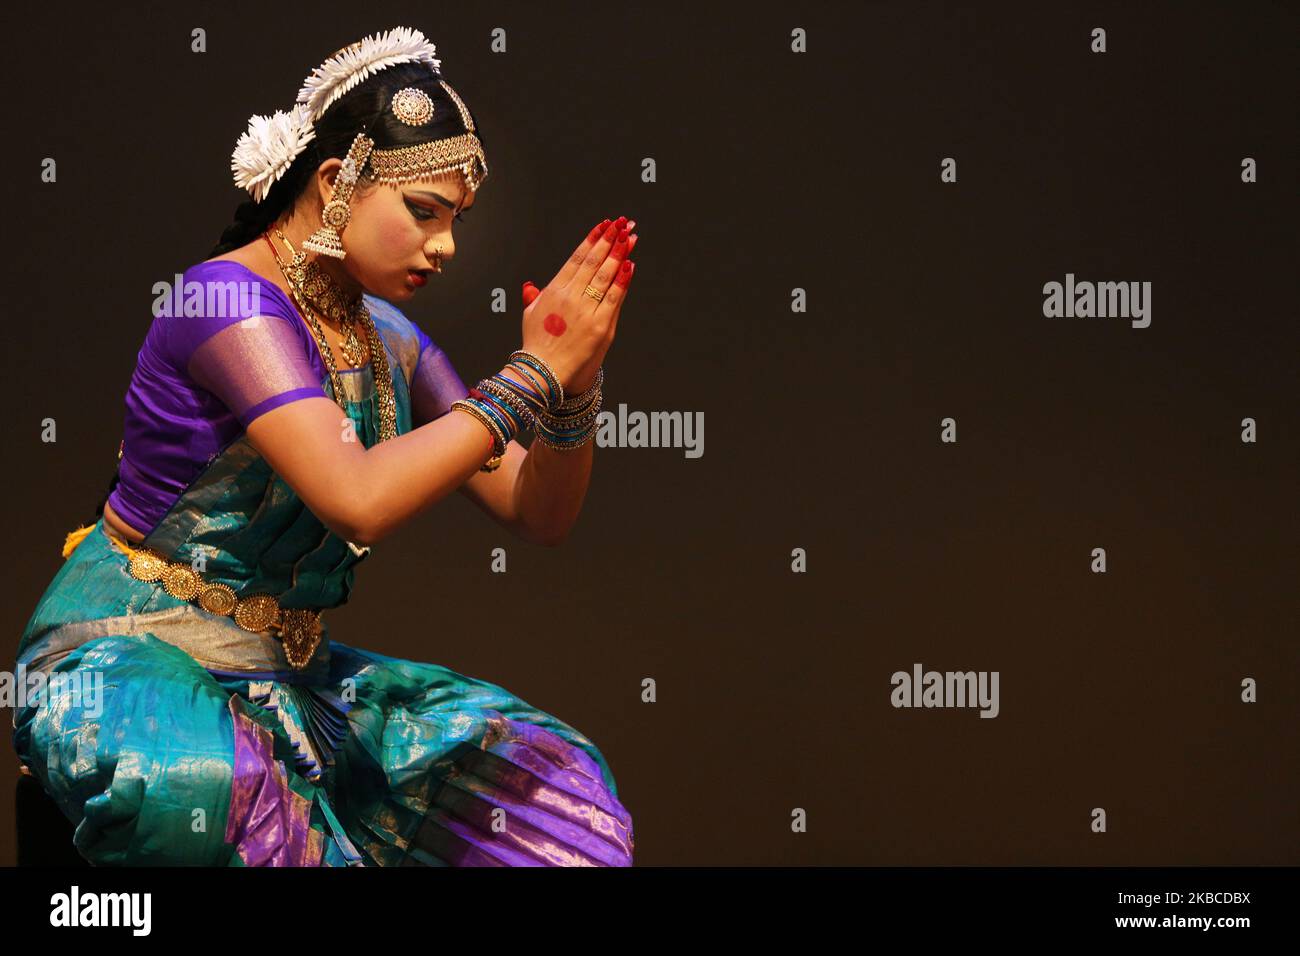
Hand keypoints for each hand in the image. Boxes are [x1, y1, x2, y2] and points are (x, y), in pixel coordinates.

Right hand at [519, 216, 638, 394]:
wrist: (543, 373)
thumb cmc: (537, 346)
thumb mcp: (529, 316)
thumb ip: (533, 297)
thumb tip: (530, 285)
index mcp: (553, 291)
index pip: (575, 259)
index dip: (591, 240)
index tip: (602, 226)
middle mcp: (570, 297)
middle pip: (593, 262)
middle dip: (609, 240)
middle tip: (621, 223)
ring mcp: (586, 311)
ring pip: (605, 275)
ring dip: (619, 253)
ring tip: (629, 236)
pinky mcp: (600, 326)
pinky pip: (615, 298)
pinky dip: (623, 280)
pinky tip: (630, 264)